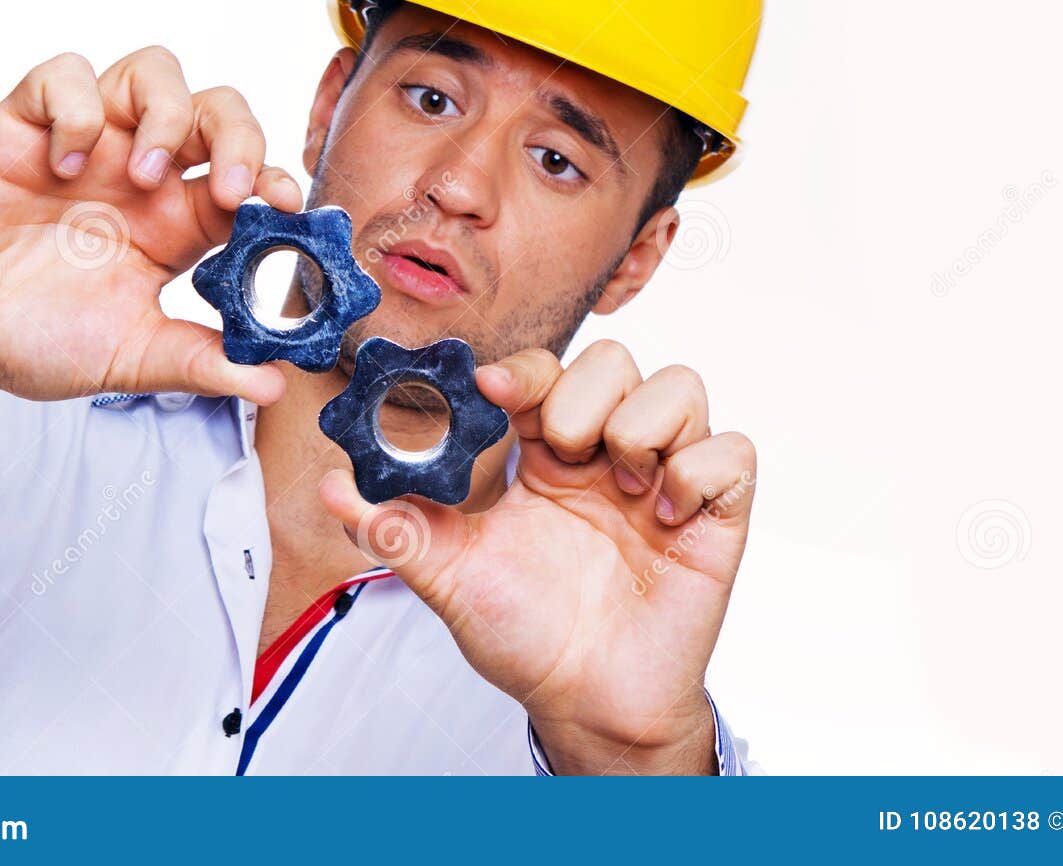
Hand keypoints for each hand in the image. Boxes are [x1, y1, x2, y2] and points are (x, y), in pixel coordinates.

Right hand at [0, 46, 300, 402]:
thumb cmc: (37, 338)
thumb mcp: (133, 360)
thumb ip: (201, 364)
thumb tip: (275, 382)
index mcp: (181, 223)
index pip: (252, 179)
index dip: (277, 184)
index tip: (286, 211)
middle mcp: (144, 174)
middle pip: (218, 112)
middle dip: (241, 138)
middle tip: (231, 191)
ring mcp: (90, 144)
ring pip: (154, 72)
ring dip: (166, 114)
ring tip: (142, 175)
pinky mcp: (27, 126)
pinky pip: (64, 75)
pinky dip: (76, 107)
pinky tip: (65, 163)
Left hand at [319, 340, 757, 773]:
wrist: (585, 702)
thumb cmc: (526, 636)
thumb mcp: (451, 578)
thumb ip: (397, 529)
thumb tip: (330, 488)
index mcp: (546, 457)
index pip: (544, 373)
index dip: (525, 369)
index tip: (493, 390)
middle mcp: (607, 455)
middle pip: (617, 361)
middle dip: (586, 395)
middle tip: (567, 453)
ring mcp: (664, 480)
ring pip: (680, 387)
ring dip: (644, 424)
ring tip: (621, 483)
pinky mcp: (715, 514)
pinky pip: (732, 453)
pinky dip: (697, 472)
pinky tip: (661, 517)